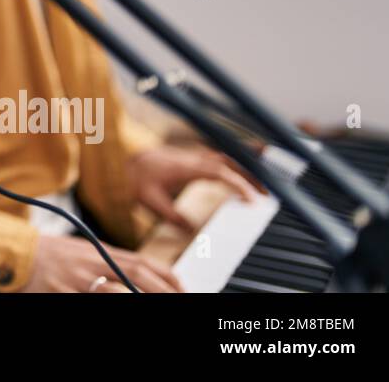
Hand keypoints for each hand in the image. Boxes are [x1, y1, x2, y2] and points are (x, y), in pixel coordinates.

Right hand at [22, 234, 182, 292]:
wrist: (13, 254)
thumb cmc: (46, 254)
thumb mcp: (80, 250)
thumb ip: (105, 260)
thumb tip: (136, 273)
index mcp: (96, 251)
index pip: (140, 262)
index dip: (165, 276)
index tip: (181, 288)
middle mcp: (90, 264)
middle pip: (135, 277)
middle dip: (162, 291)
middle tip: (180, 300)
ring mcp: (77, 281)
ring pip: (117, 294)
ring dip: (138, 300)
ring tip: (157, 309)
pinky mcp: (63, 294)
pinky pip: (93, 303)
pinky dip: (108, 304)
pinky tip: (119, 305)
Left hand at [126, 144, 261, 229]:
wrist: (121, 160)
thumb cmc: (135, 179)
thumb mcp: (150, 201)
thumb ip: (172, 216)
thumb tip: (192, 231)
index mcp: (184, 167)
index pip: (219, 172)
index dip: (238, 184)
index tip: (251, 199)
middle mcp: (191, 158)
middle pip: (228, 161)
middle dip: (250, 175)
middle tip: (267, 194)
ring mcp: (191, 155)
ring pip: (225, 157)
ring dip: (244, 168)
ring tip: (262, 185)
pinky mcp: (190, 157)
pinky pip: (218, 158)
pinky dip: (234, 165)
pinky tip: (243, 173)